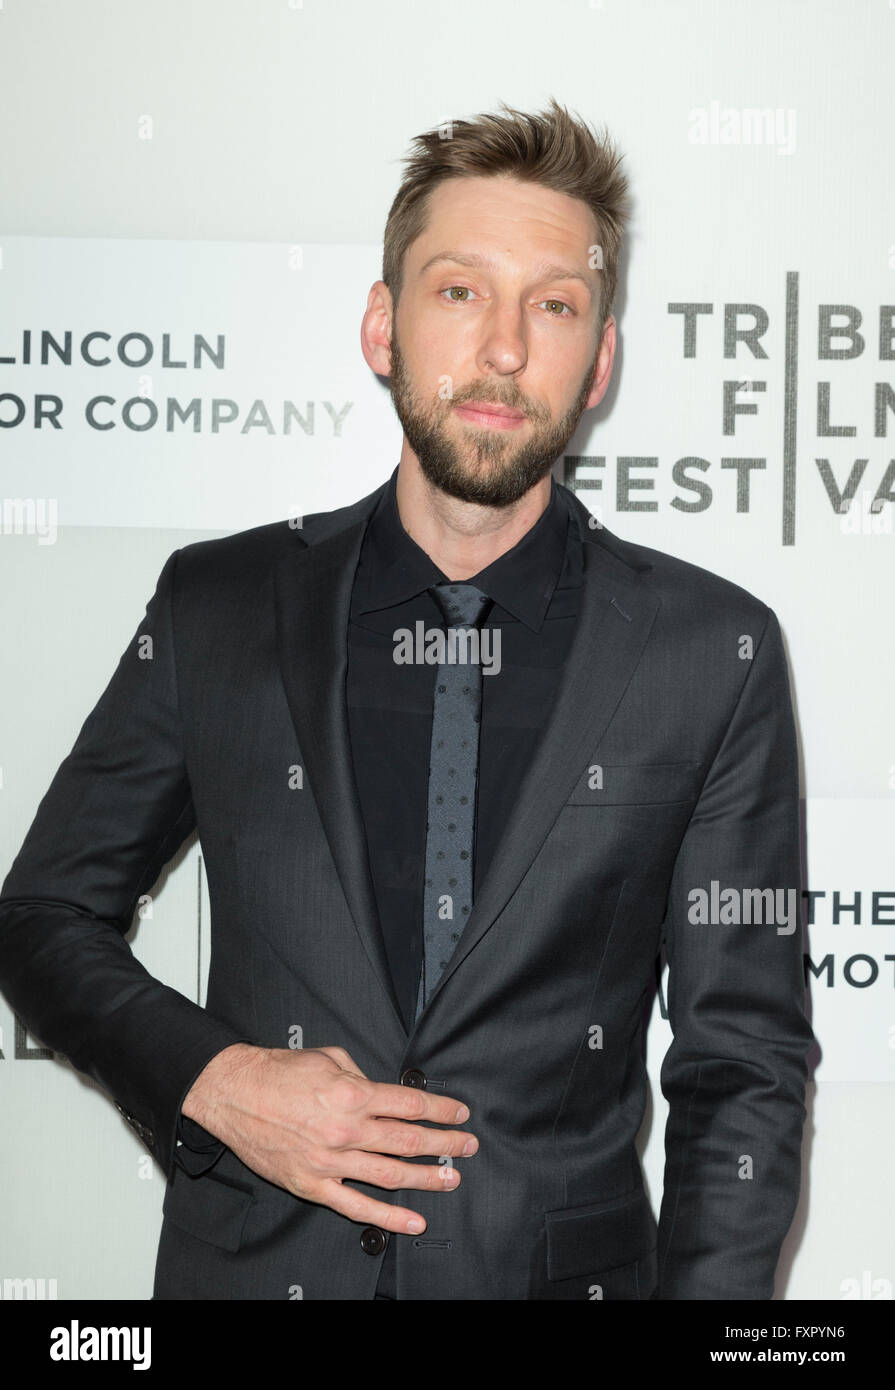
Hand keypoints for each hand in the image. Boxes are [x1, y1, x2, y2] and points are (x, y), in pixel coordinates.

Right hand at [182, 1042, 477, 1233]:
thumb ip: (362, 1076)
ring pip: (391, 1175)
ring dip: (427, 1178)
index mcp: (352, 1094)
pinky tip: (412, 1221)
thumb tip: (386, 1093)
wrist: (235, 1093)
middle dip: (445, 1144)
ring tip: (451, 1179)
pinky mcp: (313, 1184)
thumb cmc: (278, 1073)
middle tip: (467, 1147)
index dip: (441, 1110)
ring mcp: (330, 1161)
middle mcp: (345, 1129)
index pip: (410, 1105)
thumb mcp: (329, 1057)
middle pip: (409, 1140)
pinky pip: (356, 1206)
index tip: (459, 1114)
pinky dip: (388, 1217)